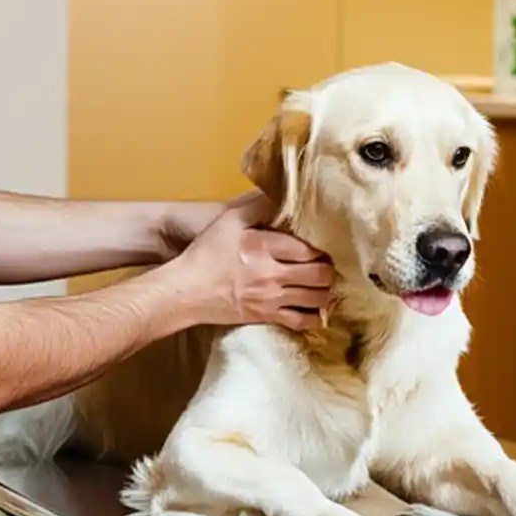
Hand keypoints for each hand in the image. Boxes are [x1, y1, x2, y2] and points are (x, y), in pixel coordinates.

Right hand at [157, 202, 335, 330]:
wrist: (186, 292)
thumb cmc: (206, 254)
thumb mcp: (228, 221)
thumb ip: (257, 206)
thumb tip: (282, 194)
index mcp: (265, 247)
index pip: (310, 249)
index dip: (322, 247)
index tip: (323, 245)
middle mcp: (273, 275)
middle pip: (320, 275)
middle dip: (329, 269)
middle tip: (328, 264)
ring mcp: (271, 299)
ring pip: (317, 299)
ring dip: (326, 291)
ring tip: (324, 284)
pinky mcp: (266, 317)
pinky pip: (302, 322)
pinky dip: (315, 317)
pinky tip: (317, 310)